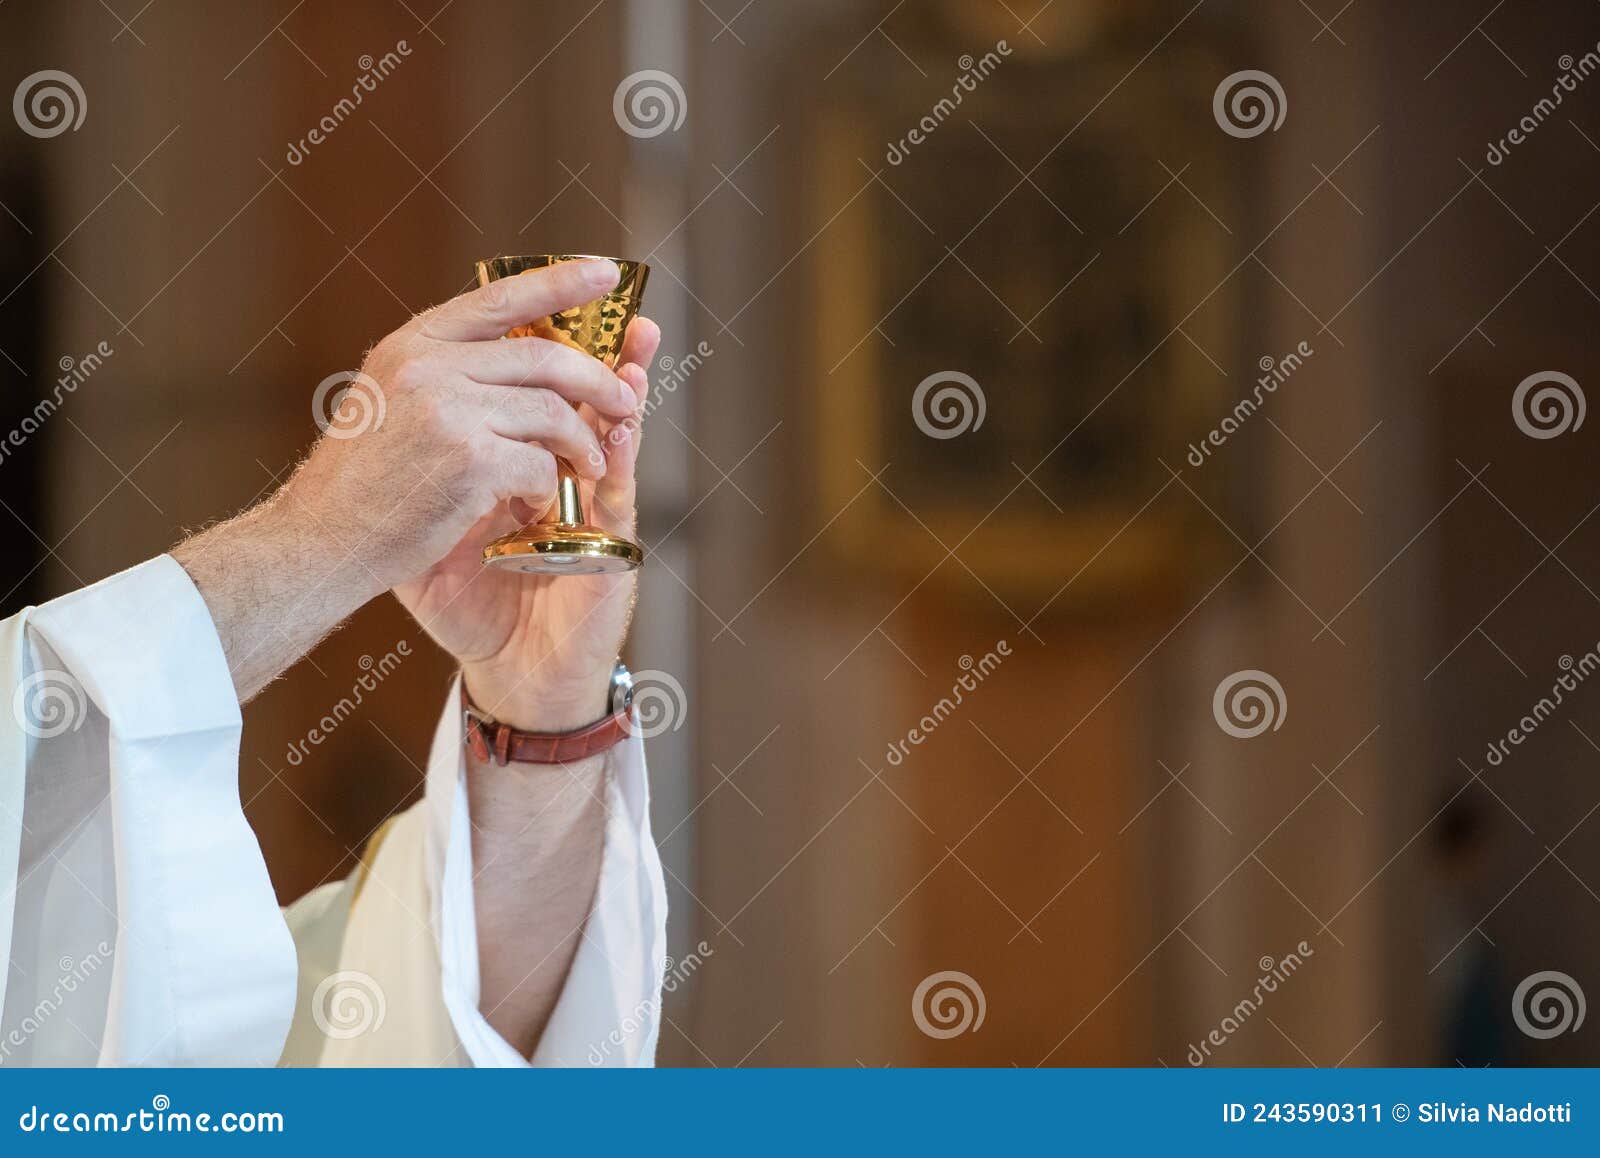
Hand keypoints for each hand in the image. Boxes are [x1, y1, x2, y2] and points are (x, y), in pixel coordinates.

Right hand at [174, 259, 641, 699]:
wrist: (322, 542)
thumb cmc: (362, 482)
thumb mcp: (390, 400)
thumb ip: (444, 371)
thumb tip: (517, 353)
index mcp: (412, 344)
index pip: (500, 298)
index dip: (560, 282)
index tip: (606, 272)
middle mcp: (429, 366)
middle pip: (544, 356)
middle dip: (596, 381)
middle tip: (625, 401)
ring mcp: (450, 411)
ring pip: (553, 412)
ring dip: (581, 444)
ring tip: (587, 468)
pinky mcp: (470, 462)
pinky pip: (541, 464)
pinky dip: (548, 487)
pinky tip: (535, 504)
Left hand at [394, 316, 659, 732]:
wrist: (509, 673)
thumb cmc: (476, 609)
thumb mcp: (430, 540)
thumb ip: (417, 491)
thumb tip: (377, 435)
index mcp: (517, 463)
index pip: (535, 387)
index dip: (547, 335)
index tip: (547, 288)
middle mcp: (559, 476)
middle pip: (583, 395)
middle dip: (595, 342)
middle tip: (609, 291)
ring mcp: (589, 509)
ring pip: (615, 434)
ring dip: (625, 385)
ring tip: (635, 342)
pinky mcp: (607, 547)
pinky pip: (620, 493)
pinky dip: (626, 455)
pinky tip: (626, 421)